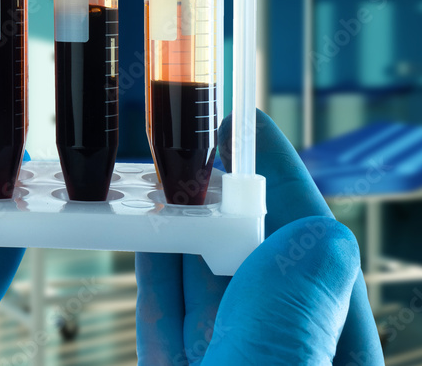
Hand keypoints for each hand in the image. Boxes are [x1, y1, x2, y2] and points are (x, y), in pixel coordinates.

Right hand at [136, 110, 383, 364]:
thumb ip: (287, 324)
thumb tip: (321, 235)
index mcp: (326, 365)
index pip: (318, 264)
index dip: (287, 188)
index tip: (252, 127)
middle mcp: (276, 360)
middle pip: (257, 269)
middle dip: (226, 203)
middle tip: (190, 145)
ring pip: (208, 290)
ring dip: (181, 230)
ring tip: (158, 178)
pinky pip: (168, 320)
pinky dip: (155, 274)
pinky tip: (142, 234)